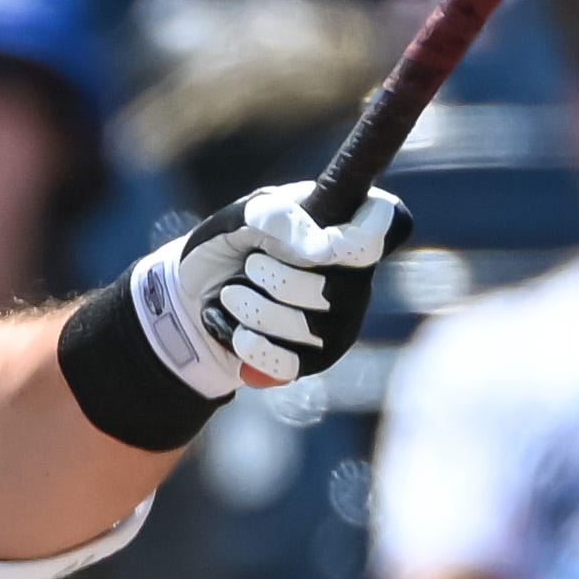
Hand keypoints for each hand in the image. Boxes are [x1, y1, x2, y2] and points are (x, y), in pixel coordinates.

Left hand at [131, 183, 404, 397]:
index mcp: (348, 220)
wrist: (190, 296)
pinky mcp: (319, 359)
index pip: (389, 220)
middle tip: (251, 265)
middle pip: (335, 284)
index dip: (355, 236)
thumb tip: (321, 248)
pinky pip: (289, 362)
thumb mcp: (237, 217)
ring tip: (231, 294)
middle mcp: (358, 272)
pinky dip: (248, 343)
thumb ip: (277, 217)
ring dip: (251, 308)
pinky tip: (238, 330)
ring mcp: (343, 319)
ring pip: (305, 325)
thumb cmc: (225, 246)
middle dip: (275, 276)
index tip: (320, 241)